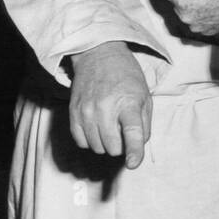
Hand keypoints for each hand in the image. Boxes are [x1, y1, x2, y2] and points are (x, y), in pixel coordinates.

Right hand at [68, 41, 152, 167]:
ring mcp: (86, 111)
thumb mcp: (144, 96)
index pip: (132, 132)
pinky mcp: (73, 112)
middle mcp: (105, 108)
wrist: (98, 55)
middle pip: (112, 146)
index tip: (133, 163)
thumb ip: (144, 124)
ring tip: (111, 127)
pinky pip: (81, 141)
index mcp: (128, 102)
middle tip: (123, 132)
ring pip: (97, 147)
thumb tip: (137, 147)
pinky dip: (91, 141)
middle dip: (121, 146)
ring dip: (106, 144)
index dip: (134, 151)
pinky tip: (97, 129)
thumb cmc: (126, 76)